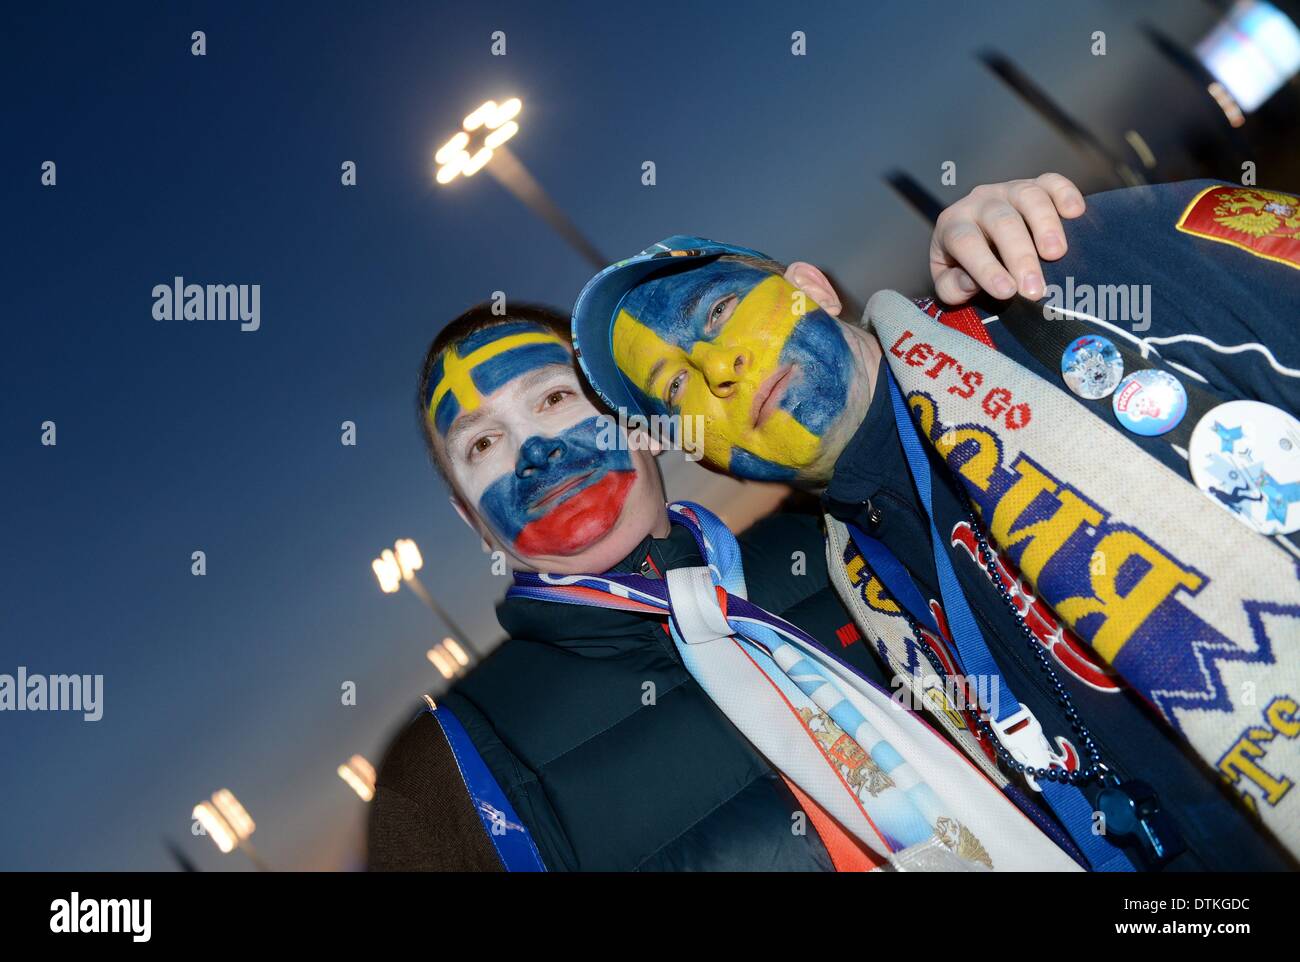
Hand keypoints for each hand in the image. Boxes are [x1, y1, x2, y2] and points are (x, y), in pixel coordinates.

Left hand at [929, 173, 1085, 303]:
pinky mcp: (1036, 184)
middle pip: (1001, 222)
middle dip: (1020, 256)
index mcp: (952, 225)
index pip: (966, 242)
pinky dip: (1066, 193)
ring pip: (1028, 197)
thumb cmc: (962, 268)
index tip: (1007, 292)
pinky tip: (1076, 213)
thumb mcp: (949, 283)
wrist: (979, 242)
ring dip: (1045, 225)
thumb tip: (971, 284)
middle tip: (1035, 288)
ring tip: (1056, 254)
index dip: (985, 267)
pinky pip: (1052, 181)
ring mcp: (1008, 189)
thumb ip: (953, 287)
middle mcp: (979, 201)